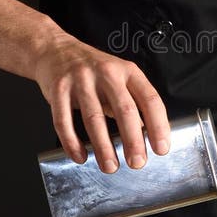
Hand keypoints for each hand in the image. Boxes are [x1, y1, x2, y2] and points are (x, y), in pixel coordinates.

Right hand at [34, 33, 169, 172]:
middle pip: (124, 110)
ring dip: (103, 147)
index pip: (150, 99)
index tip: (161, 149)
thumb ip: (133, 103)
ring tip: (110, 166)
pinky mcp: (58, 89)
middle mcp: (106, 73)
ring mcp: (80, 80)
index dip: (158, 125)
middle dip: (133, 140)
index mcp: (128, 71)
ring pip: (94, 118)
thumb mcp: (119, 78)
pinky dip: (72, 143)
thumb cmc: (93, 69)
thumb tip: (149, 133)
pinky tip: (80, 156)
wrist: (55, 50)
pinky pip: (64, 121)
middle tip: (137, 163)